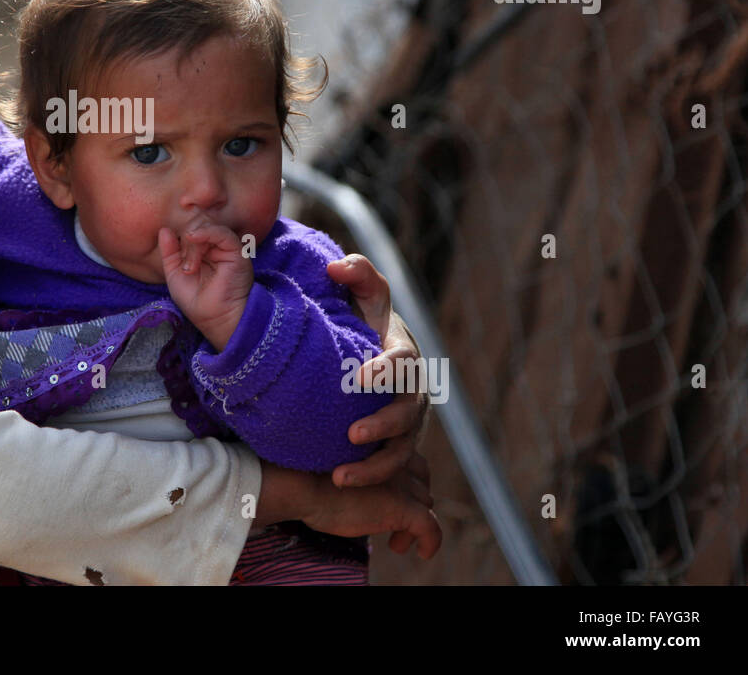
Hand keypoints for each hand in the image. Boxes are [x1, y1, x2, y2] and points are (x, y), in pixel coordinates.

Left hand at [158, 216, 252, 351]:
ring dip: (193, 245)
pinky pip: (221, 232)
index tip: (173, 249)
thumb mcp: (174, 274)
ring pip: (206, 225)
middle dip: (185, 239)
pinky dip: (205, 232)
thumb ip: (169, 251)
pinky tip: (193, 237)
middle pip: (197, 222)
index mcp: (202, 248)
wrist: (215, 318)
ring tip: (191, 268)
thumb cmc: (196, 300)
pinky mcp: (237, 251)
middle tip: (186, 267)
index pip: (188, 227)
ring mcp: (226, 247)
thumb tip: (164, 229)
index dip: (178, 233)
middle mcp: (215, 245)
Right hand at [255, 459, 440, 559]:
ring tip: (396, 542)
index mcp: (379, 442)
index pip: (405, 458)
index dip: (402, 477)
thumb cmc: (302, 471)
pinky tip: (422, 553)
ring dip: (414, 522)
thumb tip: (336, 483)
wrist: (300, 482)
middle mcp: (395, 458)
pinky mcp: (402, 507)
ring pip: (424, 502)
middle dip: (413, 497)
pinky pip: (429, 527)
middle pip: (419, 479)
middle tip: (395, 520)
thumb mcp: (326, 461)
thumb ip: (345, 465)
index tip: (389, 494)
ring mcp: (401, 483)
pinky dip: (429, 542)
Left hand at [326, 254, 430, 489]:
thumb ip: (356, 274)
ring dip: (374, 466)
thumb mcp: (361, 295)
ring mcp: (406, 422)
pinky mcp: (395, 445)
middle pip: (407, 414)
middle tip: (353, 434)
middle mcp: (411, 391)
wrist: (360, 354)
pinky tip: (337, 481)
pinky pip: (388, 467)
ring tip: (341, 475)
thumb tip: (336, 267)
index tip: (360, 377)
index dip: (386, 370)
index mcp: (402, 354)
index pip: (403, 363)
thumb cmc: (360, 321)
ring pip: (401, 450)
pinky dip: (367, 477)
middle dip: (383, 426)